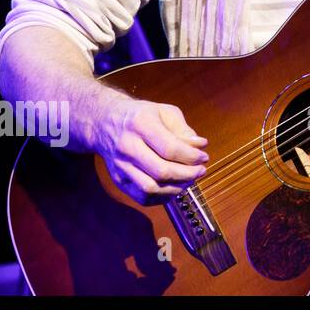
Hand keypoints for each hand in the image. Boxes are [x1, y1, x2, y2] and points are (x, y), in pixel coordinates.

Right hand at [92, 97, 208, 204]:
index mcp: (140, 124)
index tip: (204, 157)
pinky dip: (162, 197)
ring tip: (190, 180)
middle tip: (201, 170)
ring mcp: (120, 166)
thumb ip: (183, 129)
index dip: (192, 157)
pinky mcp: (118, 180)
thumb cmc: (141, 116)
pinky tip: (174, 187)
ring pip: (151, 188)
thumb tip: (200, 146)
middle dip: (187, 175)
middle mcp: (127, 146)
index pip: (170, 148)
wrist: (105, 122)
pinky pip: (142, 197)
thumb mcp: (164, 112)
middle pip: (161, 171)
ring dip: (176, 188)